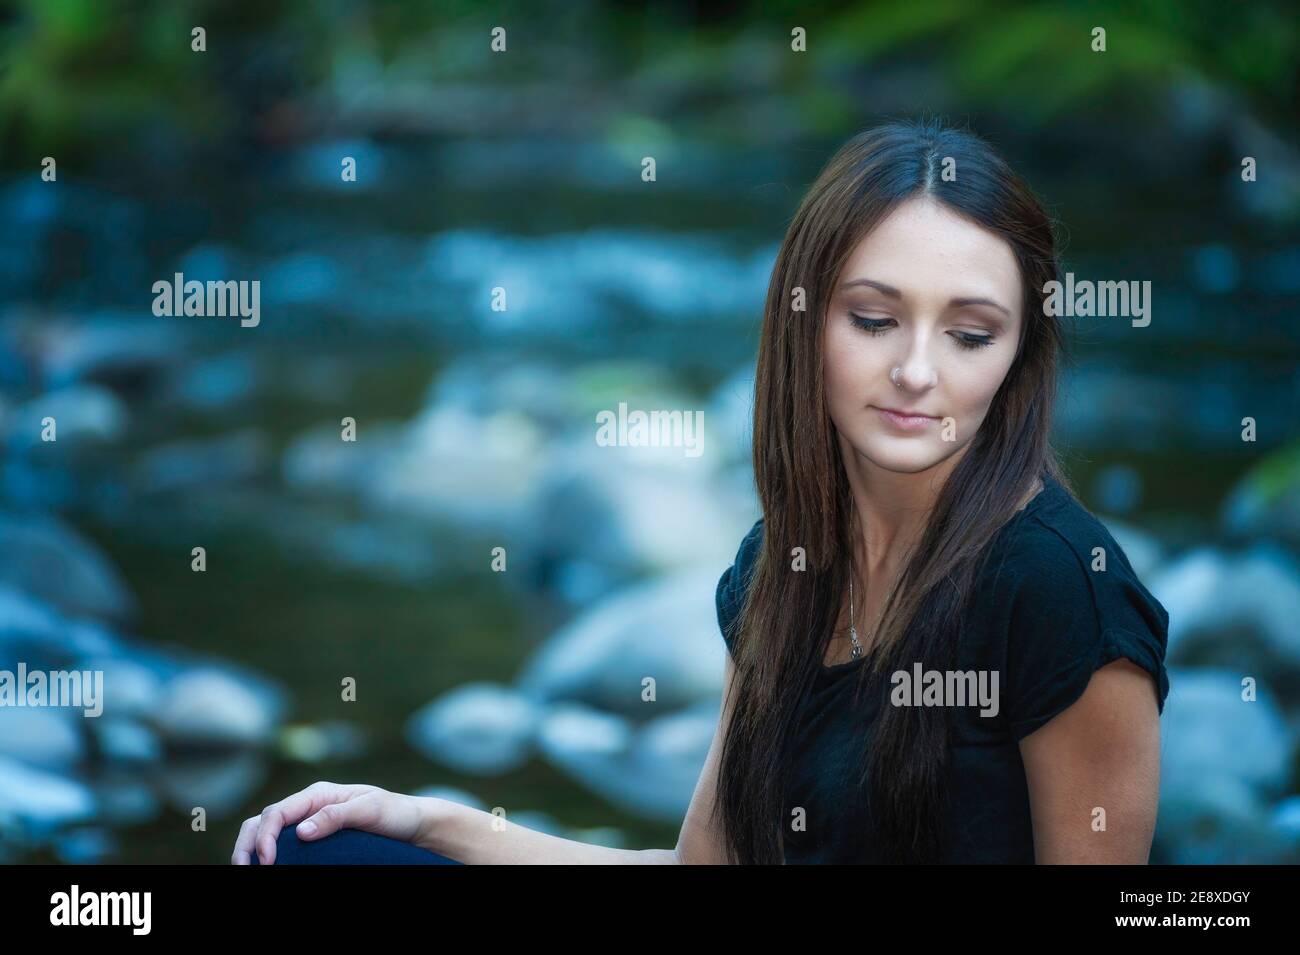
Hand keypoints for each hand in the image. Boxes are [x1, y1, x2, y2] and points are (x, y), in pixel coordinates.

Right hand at [231, 781, 429, 864]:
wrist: (412, 824)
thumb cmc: (394, 812)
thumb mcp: (370, 810)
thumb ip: (336, 816)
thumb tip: (301, 831)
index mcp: (318, 794)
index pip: (277, 812)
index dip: (265, 836)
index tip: (268, 862)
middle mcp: (309, 805)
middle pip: (263, 820)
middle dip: (248, 843)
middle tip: (245, 868)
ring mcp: (310, 820)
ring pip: (267, 830)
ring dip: (252, 848)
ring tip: (248, 869)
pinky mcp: (314, 837)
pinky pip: (283, 843)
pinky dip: (267, 852)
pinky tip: (268, 866)